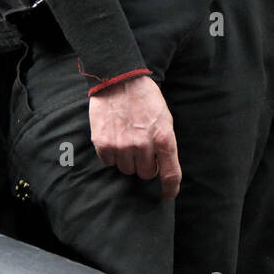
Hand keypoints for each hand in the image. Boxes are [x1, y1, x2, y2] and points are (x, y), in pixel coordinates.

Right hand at [89, 74, 181, 200]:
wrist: (118, 78)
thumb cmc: (145, 98)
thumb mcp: (165, 118)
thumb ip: (165, 143)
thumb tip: (162, 166)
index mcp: (164, 138)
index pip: (170, 174)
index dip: (170, 189)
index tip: (167, 195)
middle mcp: (143, 145)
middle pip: (146, 174)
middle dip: (145, 165)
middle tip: (141, 148)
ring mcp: (122, 145)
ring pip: (126, 169)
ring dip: (127, 159)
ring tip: (126, 138)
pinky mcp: (103, 143)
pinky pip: (109, 162)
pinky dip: (111, 154)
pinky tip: (114, 136)